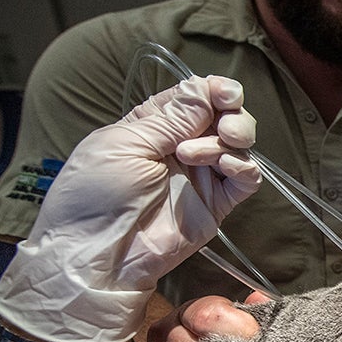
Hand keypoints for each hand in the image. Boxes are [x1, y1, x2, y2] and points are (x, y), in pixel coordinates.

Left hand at [0, 76, 259, 341]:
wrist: (98, 253)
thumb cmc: (96, 193)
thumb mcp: (125, 144)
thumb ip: (171, 118)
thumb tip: (208, 88)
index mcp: (153, 125)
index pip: (194, 97)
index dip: (214, 90)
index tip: (226, 93)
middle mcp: (182, 146)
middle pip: (223, 117)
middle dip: (231, 114)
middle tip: (225, 125)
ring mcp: (202, 176)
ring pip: (237, 146)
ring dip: (227, 141)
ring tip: (195, 155)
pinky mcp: (218, 204)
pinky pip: (245, 180)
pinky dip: (244, 168)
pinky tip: (228, 168)